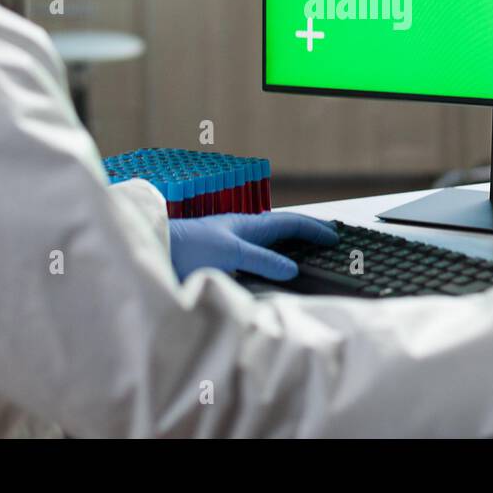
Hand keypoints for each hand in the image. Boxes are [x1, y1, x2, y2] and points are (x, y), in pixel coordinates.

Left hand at [168, 213, 338, 281]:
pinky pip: (257, 255)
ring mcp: (233, 243)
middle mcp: (243, 232)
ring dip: (290, 244)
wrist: (157, 250)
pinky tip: (272, 267)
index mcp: (250, 225)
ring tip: (307, 250)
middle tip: (327, 238)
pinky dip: (273, 258)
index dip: (314, 229)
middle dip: (306, 232)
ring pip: (270, 241)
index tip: (335, 236)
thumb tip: (292, 269)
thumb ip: (262, 260)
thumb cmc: (190, 247)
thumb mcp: (231, 253)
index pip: (291, 223)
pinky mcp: (223, 258)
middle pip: (283, 229)